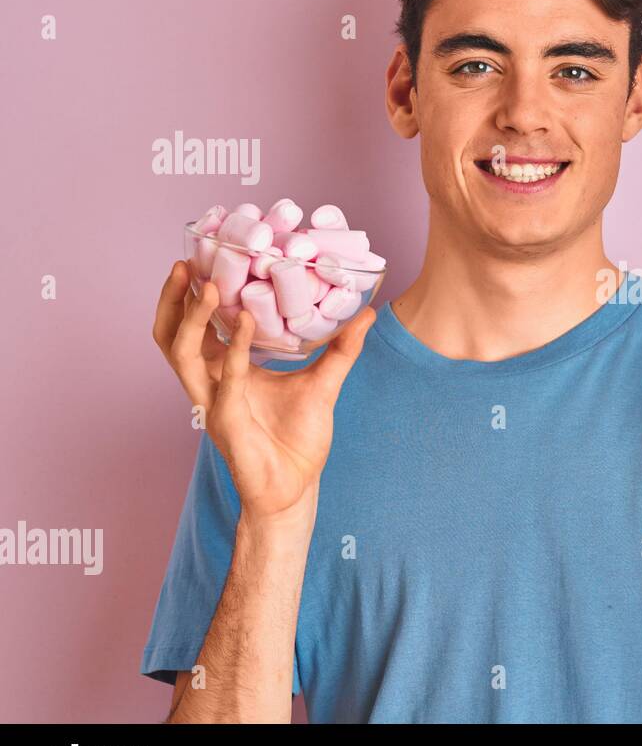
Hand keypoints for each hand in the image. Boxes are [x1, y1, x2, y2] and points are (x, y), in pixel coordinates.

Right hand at [153, 260, 375, 524]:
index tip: (201, 257)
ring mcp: (213, 403)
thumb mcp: (324, 382)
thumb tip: (366, 313)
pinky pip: (227, 382)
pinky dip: (236, 352)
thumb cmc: (299, 439)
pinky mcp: (227, 422)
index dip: (190, 295)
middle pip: (171, 335)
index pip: (195, 327)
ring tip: (210, 285)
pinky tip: (244, 326)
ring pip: (184, 354)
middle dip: (173, 299)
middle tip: (186, 263)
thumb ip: (342, 348)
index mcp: (225, 371)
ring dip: (194, 318)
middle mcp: (211, 384)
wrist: (296, 488)